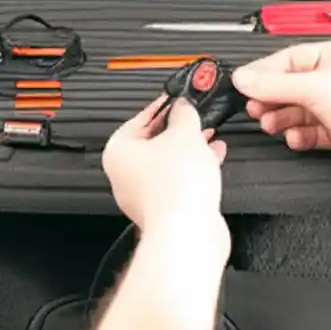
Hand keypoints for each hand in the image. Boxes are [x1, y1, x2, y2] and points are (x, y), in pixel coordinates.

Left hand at [102, 96, 228, 235]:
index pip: (139, 119)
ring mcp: (144, 196)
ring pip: (168, 164)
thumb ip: (184, 113)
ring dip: (190, 150)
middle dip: (179, 130)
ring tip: (208, 137)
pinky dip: (194, 170)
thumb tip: (184, 106)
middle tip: (195, 119)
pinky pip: (178, 182)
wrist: (187, 229)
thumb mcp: (184, 132)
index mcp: (118, 152)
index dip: (163, 107)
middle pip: (153, 143)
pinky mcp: (164, 210)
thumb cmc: (174, 186)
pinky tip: (212, 159)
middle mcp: (125, 176)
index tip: (177, 100)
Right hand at [231, 34, 330, 179]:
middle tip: (254, 107)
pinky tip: (294, 137)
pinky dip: (300, 134)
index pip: (289, 59)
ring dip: (283, 118)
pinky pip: (312, 130)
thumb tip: (245, 78)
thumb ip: (275, 85)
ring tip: (271, 124)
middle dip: (271, 98)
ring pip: (300, 109)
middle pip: (291, 85)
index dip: (263, 73)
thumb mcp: (317, 89)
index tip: (243, 85)